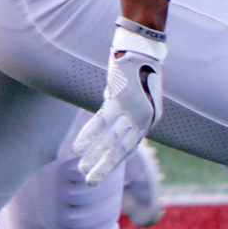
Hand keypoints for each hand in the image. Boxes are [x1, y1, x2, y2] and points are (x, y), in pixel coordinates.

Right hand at [75, 23, 165, 184]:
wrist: (143, 46)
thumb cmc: (137, 68)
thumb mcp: (131, 92)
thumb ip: (120, 106)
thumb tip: (107, 114)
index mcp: (149, 118)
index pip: (130, 145)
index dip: (114, 157)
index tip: (100, 168)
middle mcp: (145, 118)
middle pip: (122, 149)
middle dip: (105, 166)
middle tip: (90, 182)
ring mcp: (133, 110)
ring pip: (111, 141)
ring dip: (96, 158)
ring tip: (83, 172)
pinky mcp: (121, 100)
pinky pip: (102, 122)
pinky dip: (89, 136)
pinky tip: (78, 149)